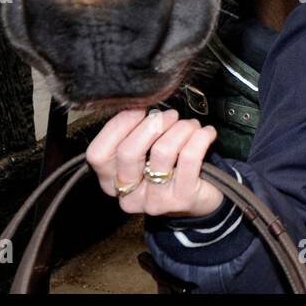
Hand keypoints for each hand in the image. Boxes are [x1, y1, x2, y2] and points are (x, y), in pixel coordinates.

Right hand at [87, 108, 223, 218]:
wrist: (202, 199)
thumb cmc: (169, 167)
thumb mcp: (145, 154)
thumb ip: (136, 134)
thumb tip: (141, 104)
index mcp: (111, 182)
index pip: (98, 154)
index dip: (117, 126)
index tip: (139, 109)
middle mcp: (129, 196)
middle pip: (128, 152)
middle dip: (152, 125)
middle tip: (170, 116)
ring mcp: (155, 201)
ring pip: (162, 151)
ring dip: (180, 128)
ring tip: (191, 125)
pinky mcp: (183, 199)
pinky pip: (189, 157)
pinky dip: (200, 137)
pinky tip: (206, 133)